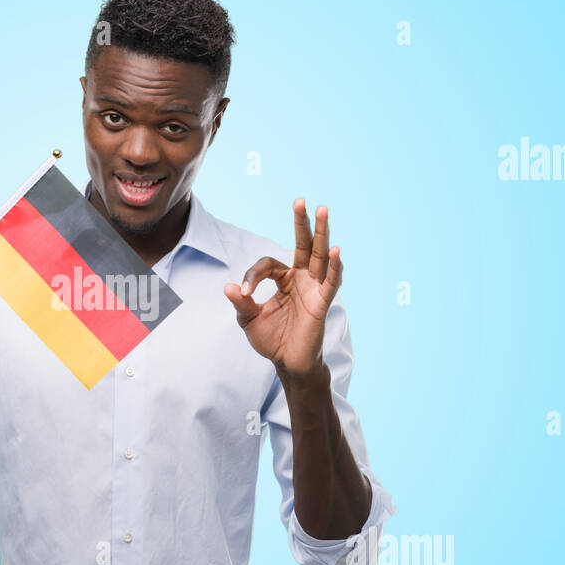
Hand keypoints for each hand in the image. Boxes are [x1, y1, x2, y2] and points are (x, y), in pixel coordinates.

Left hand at [223, 199, 342, 376]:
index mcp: (283, 280)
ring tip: (322, 210)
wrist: (287, 364)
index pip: (267, 265)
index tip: (244, 294)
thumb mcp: (249, 320)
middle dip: (302, 224)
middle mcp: (300, 279)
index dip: (253, 276)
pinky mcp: (322, 302)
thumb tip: (228, 286)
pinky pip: (330, 281)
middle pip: (304, 246)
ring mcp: (313, 288)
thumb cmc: (271, 340)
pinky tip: (335, 250)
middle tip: (301, 201)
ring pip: (319, 256)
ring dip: (321, 233)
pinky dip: (334, 266)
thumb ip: (241, 302)